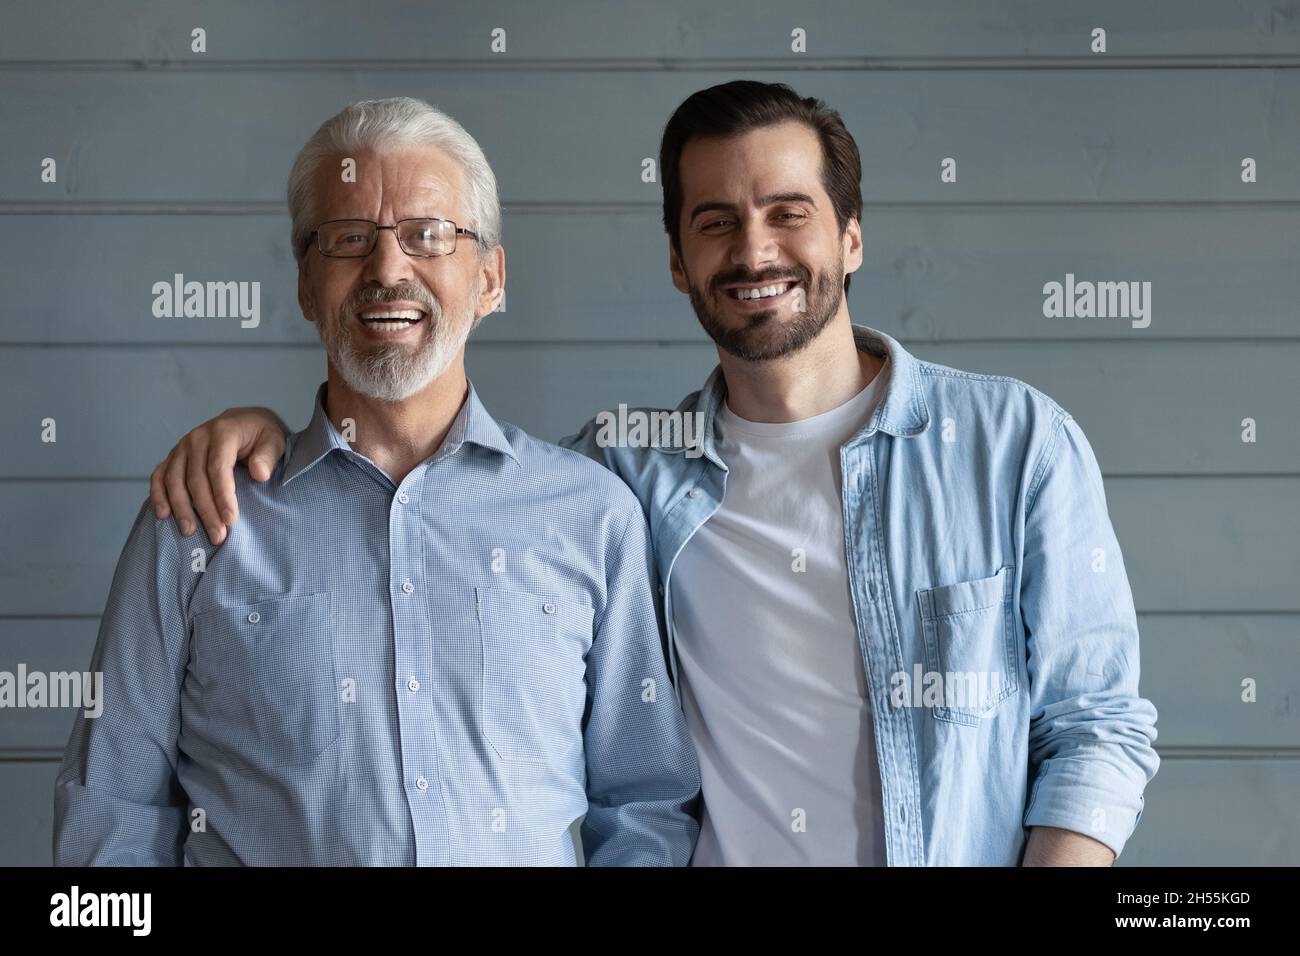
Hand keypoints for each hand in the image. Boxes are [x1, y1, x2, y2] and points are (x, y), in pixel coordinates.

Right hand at [149, 407, 288, 544]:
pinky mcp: (173, 456)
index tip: (230, 520)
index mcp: (223, 431)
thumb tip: (260, 474)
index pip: (219, 467)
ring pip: (174, 480)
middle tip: (216, 535)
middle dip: (205, 509)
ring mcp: (182, 447)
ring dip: (181, 507)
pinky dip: (158, 495)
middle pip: (196, 478)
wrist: (244, 421)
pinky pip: (159, 476)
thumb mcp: (274, 440)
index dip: (223, 495)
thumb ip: (268, 456)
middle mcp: (198, 437)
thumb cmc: (261, 435)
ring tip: (189, 532)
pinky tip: (162, 514)